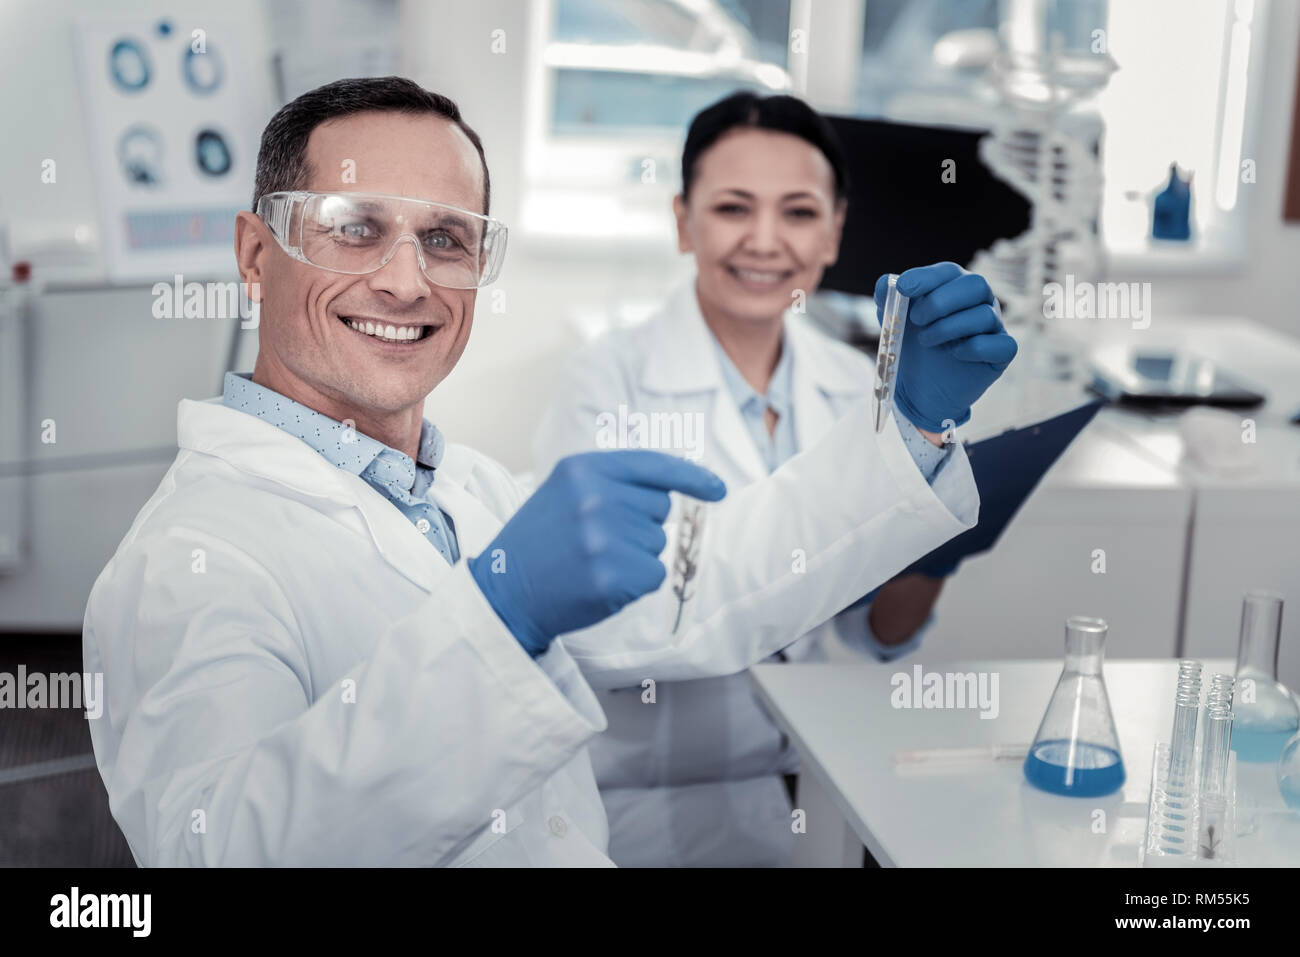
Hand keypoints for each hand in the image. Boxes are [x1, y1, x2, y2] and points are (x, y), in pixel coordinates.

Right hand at [469, 450, 726, 655]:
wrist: (503, 591)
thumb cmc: (539, 542)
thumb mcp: (565, 492)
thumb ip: (613, 481)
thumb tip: (676, 488)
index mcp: (583, 469)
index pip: (653, 465)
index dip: (692, 477)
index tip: (718, 489)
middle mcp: (596, 497)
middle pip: (659, 508)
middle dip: (638, 525)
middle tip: (595, 541)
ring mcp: (604, 537)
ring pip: (657, 544)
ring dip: (634, 556)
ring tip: (592, 562)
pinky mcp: (613, 575)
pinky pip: (653, 575)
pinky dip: (634, 584)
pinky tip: (599, 583)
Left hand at [874, 263, 1017, 432]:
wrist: (920, 389)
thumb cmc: (912, 347)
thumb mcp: (894, 322)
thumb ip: (888, 299)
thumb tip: (885, 283)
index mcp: (954, 287)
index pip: (948, 272)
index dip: (926, 277)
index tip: (903, 288)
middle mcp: (979, 301)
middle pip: (976, 284)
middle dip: (940, 301)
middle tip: (916, 320)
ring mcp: (993, 326)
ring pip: (985, 315)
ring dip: (949, 328)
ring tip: (926, 342)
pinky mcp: (1001, 353)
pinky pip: (1001, 344)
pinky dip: (975, 348)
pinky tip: (955, 354)